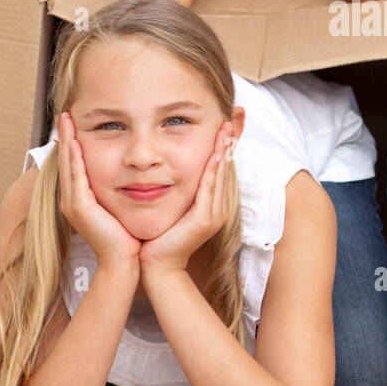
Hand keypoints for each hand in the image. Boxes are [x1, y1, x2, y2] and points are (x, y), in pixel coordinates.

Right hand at [56, 112, 141, 269]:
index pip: (74, 164)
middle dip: (65, 136)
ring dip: (66, 141)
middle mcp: (71, 199)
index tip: (74, 122)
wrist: (123, 262)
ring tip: (66, 120)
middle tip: (65, 114)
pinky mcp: (79, 207)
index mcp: (80, 199)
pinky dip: (75, 158)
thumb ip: (120, 191)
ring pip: (68, 164)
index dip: (72, 143)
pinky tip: (75, 142)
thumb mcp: (120, 207)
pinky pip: (76, 176)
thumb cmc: (127, 237)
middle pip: (66, 160)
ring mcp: (72, 203)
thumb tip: (131, 175)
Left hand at [138, 123, 235, 279]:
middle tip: (230, 120)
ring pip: (221, 176)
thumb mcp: (173, 207)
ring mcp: (214, 215)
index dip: (224, 148)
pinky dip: (213, 171)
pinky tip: (214, 155)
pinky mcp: (205, 220)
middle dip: (228, 144)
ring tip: (225, 131)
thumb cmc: (160, 236)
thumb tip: (170, 170)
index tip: (224, 127)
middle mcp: (218, 209)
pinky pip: (210, 190)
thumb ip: (179, 191)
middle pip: (226, 169)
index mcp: (212, 206)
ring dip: (223, 152)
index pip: (221, 170)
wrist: (157, 265)